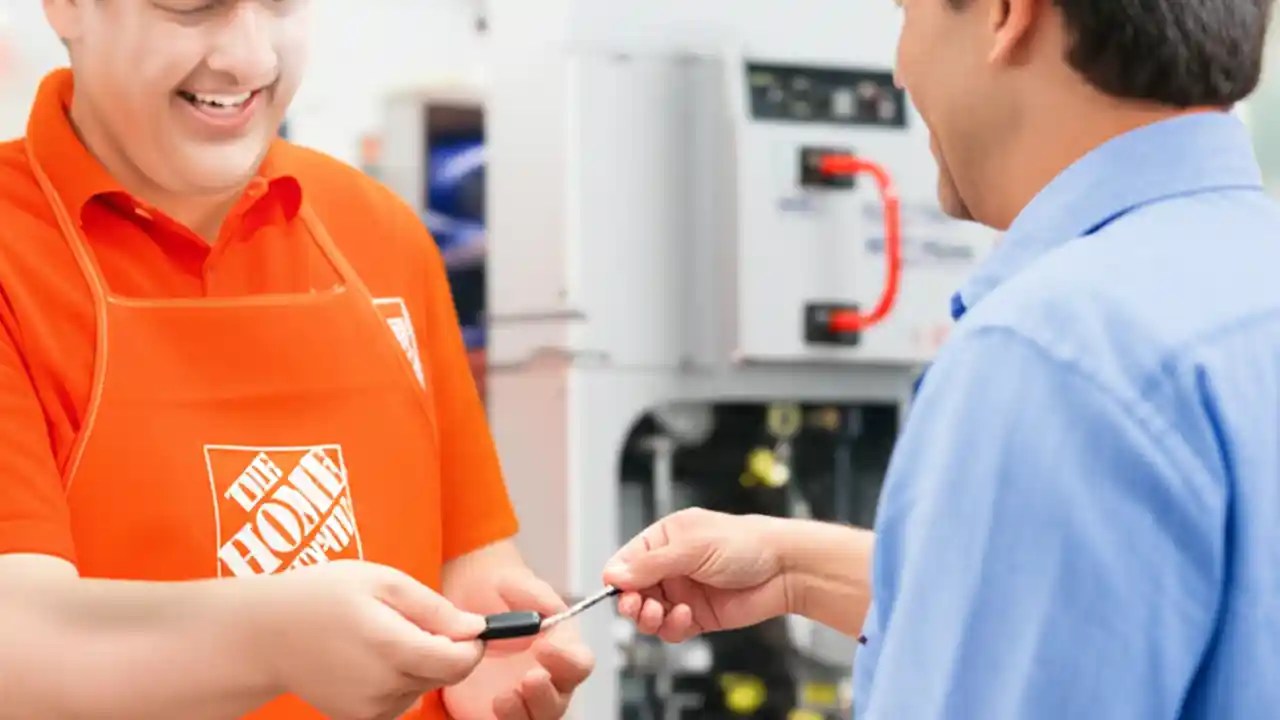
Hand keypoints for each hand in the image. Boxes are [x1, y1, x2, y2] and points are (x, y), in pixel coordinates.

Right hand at [253, 560, 485, 719]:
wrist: (264, 635)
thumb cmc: (322, 596)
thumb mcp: (382, 582)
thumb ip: (433, 608)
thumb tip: (476, 627)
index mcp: (391, 648)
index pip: (459, 663)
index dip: (472, 645)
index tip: (464, 625)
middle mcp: (383, 687)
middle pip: (443, 675)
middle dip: (443, 650)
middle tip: (409, 621)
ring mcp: (369, 709)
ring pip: (422, 688)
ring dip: (418, 665)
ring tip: (382, 636)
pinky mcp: (357, 719)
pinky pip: (399, 702)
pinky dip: (398, 681)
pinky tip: (370, 659)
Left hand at [443, 574, 594, 719]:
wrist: (466, 600)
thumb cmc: (498, 591)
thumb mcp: (516, 582)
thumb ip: (535, 596)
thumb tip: (546, 616)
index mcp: (560, 648)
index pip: (579, 663)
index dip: (567, 660)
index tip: (544, 647)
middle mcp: (546, 678)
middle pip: (559, 701)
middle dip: (546, 695)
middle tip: (530, 678)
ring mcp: (521, 698)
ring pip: (536, 718)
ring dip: (525, 713)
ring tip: (504, 697)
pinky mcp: (492, 711)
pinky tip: (488, 705)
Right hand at [603, 508, 791, 642]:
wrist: (784, 569)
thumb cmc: (746, 544)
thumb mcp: (693, 547)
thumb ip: (652, 563)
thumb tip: (614, 573)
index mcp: (665, 539)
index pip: (627, 560)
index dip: (619, 577)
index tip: (618, 589)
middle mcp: (671, 566)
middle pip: (633, 591)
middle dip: (631, 601)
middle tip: (635, 606)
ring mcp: (683, 592)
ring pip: (648, 613)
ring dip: (648, 618)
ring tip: (658, 613)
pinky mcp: (697, 616)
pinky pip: (670, 629)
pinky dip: (671, 627)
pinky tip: (684, 616)